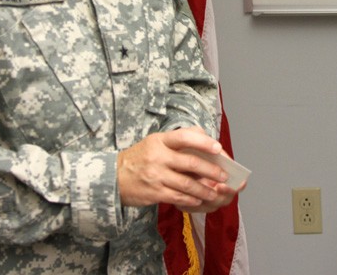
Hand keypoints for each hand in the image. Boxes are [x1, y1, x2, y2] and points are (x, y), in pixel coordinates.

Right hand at [117, 126, 236, 210]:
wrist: (112, 177)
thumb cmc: (140, 157)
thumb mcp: (155, 141)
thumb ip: (178, 140)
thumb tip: (206, 140)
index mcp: (160, 140)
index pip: (185, 137)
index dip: (203, 142)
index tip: (218, 148)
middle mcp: (158, 156)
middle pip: (191, 163)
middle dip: (211, 171)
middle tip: (224, 176)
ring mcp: (155, 175)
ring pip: (187, 184)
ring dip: (204, 189)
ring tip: (215, 192)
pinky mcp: (154, 192)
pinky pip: (178, 197)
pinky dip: (191, 199)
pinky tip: (198, 200)